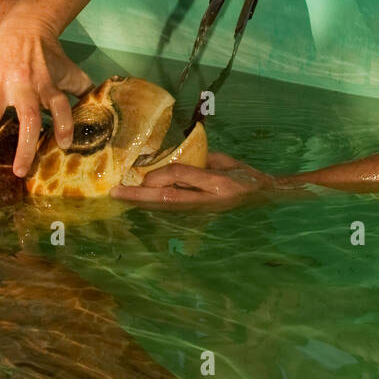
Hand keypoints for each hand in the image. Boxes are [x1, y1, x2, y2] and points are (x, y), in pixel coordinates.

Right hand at [0, 8, 92, 176]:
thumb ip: (83, 90)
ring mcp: (1, 84)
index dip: (64, 125)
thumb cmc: (49, 54)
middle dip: (25, 147)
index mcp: (47, 86)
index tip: (63, 145)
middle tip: (21, 172)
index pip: (60, 107)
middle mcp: (26, 86)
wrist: (25, 25)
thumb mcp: (68, 71)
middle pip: (28, 119)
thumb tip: (100, 109)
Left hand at [110, 151, 274, 206]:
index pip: (182, 179)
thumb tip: (170, 163)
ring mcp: (203, 211)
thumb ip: (198, 162)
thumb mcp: (224, 162)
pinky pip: (172, 212)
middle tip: (116, 192)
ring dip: (142, 203)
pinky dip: (153, 207)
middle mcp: (207, 200)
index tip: (144, 173)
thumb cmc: (242, 174)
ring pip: (166, 209)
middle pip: (167, 199)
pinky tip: (138, 202)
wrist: (261, 196)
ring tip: (121, 197)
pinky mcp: (199, 216)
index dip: (161, 175)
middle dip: (140, 196)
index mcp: (216, 184)